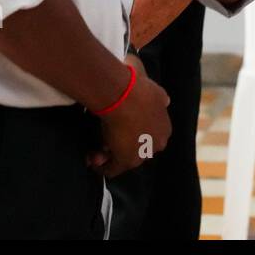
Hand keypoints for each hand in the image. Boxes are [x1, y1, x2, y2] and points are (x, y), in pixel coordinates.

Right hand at [88, 53, 170, 178]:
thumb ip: (160, 95)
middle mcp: (157, 142)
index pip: (148, 134)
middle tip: (106, 138)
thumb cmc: (136, 85)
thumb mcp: (154, 87)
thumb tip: (165, 99)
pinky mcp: (126, 161)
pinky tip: (90, 158)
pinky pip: (112, 169)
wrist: (124, 93)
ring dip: (110, 155)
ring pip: (124, 158)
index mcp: (164, 126)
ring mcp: (143, 152)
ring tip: (95, 147)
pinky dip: (101, 166)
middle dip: (122, 145)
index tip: (119, 127)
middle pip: (138, 148)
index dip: (133, 132)